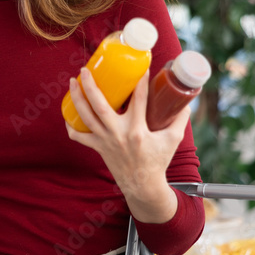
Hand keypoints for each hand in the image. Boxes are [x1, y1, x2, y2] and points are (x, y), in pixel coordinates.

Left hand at [65, 68, 186, 222]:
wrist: (142, 185)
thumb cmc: (158, 161)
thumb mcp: (173, 139)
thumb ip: (179, 119)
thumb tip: (186, 101)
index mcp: (138, 130)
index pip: (138, 100)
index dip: (139, 82)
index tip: (138, 68)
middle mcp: (119, 134)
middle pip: (100, 105)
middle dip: (90, 86)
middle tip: (85, 69)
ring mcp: (105, 141)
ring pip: (86, 117)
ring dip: (77, 99)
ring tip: (72, 82)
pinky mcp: (98, 148)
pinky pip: (79, 136)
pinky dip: (71, 126)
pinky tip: (69, 113)